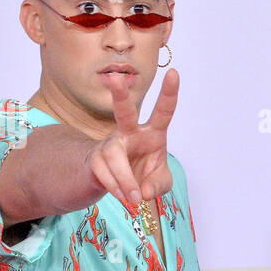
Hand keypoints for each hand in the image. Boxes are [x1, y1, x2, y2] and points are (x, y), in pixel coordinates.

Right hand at [87, 69, 177, 209]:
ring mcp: (111, 143)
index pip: (163, 111)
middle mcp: (130, 132)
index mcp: (153, 133)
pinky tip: (123, 196)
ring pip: (113, 155)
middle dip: (120, 96)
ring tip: (134, 198)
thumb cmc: (145, 176)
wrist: (120, 186)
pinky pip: (102, 171)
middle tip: (116, 79)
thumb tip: (144, 191)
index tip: (175, 73)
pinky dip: (115, 187)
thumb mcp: (160, 183)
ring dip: (124, 179)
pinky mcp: (96, 158)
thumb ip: (158, 186)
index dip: (169, 93)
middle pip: (124, 112)